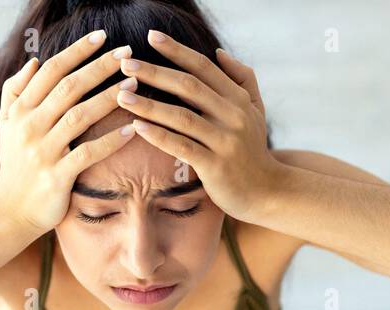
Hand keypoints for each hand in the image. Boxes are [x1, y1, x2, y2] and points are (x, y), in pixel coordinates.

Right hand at [0, 30, 139, 232]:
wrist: (9, 212)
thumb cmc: (15, 166)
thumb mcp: (6, 125)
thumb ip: (15, 91)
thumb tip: (34, 61)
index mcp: (20, 109)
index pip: (50, 70)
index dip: (77, 51)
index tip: (102, 37)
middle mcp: (29, 126)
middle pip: (69, 87)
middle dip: (100, 67)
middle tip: (127, 54)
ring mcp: (42, 151)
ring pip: (80, 116)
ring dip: (109, 98)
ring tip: (134, 85)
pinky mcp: (56, 177)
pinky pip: (88, 153)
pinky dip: (110, 140)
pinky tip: (132, 130)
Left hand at [113, 31, 281, 221]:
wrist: (268, 192)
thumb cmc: (254, 151)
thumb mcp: (256, 110)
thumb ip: (243, 78)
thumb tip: (219, 52)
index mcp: (238, 98)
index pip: (204, 67)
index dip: (176, 50)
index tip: (150, 36)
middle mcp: (233, 116)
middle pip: (188, 86)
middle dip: (154, 72)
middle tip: (125, 63)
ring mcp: (225, 141)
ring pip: (182, 117)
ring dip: (149, 104)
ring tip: (121, 95)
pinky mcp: (215, 167)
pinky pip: (182, 147)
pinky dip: (158, 135)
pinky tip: (137, 127)